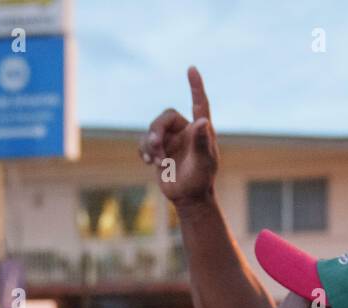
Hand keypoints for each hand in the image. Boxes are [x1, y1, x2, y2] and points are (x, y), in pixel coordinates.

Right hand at [138, 66, 218, 206]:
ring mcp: (170, 140)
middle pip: (165, 117)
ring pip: (152, 130)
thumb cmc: (201, 180)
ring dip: (150, 145)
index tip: (191, 69)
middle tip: (156, 149)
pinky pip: (144, 142)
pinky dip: (143, 150)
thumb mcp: (203, 162)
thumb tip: (202, 121)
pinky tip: (148, 162)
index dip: (195, 86)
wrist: (189, 198)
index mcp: (199, 130)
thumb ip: (202, 141)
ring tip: (157, 162)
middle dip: (157, 131)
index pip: (199, 103)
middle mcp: (184, 131)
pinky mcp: (158, 151)